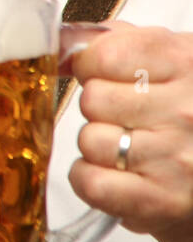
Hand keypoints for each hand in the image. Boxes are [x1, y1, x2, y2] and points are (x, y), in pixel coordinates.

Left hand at [61, 20, 192, 241]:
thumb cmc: (184, 104)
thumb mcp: (164, 58)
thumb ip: (112, 41)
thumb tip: (61, 47)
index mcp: (184, 63)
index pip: (103, 55)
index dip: (91, 66)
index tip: (104, 75)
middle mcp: (184, 111)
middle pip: (92, 99)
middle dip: (96, 107)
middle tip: (123, 115)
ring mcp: (176, 158)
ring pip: (89, 140)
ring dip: (95, 143)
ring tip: (125, 144)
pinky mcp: (164, 200)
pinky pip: (92, 183)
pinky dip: (88, 178)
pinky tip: (110, 171)